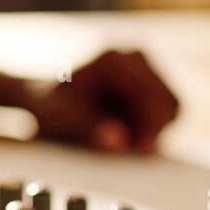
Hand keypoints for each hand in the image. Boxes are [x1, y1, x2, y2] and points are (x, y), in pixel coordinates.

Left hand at [29, 50, 178, 152]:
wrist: (41, 96)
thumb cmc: (48, 107)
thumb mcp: (59, 119)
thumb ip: (87, 128)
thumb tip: (117, 141)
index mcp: (114, 61)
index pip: (153, 97)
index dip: (152, 126)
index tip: (145, 150)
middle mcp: (134, 56)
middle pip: (167, 101)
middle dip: (153, 130)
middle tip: (135, 152)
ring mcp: (143, 66)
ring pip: (168, 107)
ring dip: (151, 129)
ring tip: (120, 138)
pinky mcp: (147, 80)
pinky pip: (162, 109)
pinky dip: (148, 126)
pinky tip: (124, 131)